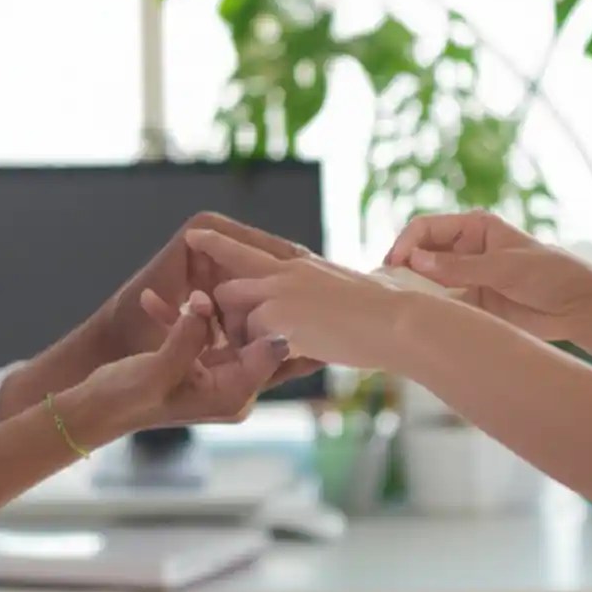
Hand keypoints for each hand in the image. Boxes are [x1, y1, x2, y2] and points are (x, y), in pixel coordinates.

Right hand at [14, 213, 316, 417]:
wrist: (94, 410)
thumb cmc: (125, 397)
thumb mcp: (159, 369)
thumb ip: (186, 337)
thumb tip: (205, 303)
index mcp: (232, 394)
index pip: (272, 353)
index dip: (285, 318)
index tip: (297, 286)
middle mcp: (232, 385)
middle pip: (265, 340)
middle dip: (269, 307)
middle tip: (294, 273)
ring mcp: (216, 373)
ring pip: (237, 329)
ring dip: (225, 302)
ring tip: (227, 272)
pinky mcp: (197, 361)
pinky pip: (207, 329)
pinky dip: (192, 312)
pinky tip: (171, 293)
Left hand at [185, 229, 403, 369]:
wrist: (397, 321)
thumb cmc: (388, 309)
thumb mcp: (353, 287)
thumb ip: (333, 288)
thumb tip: (361, 285)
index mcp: (300, 266)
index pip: (248, 250)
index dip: (218, 242)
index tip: (194, 234)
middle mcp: (284, 276)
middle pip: (229, 288)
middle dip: (226, 315)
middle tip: (243, 339)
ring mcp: (279, 295)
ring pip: (236, 316)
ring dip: (245, 339)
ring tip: (277, 352)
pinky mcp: (279, 319)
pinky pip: (250, 340)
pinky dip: (262, 354)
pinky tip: (290, 357)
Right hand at [385, 211, 591, 340]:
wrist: (580, 307)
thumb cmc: (550, 274)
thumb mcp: (504, 267)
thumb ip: (460, 268)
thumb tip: (416, 262)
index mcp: (474, 229)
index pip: (426, 228)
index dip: (407, 243)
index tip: (396, 264)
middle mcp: (465, 251)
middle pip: (421, 254)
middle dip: (404, 268)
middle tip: (389, 289)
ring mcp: (467, 278)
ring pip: (428, 282)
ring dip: (414, 291)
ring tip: (401, 306)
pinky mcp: (472, 304)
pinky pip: (442, 304)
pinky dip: (430, 310)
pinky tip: (420, 320)